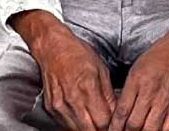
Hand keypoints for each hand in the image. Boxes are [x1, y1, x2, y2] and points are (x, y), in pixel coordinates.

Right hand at [12, 11, 113, 130]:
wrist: (51, 47)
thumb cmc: (77, 53)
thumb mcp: (101, 69)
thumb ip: (109, 95)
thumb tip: (117, 112)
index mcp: (87, 88)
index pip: (104, 121)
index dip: (113, 126)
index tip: (117, 124)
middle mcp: (72, 99)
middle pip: (91, 130)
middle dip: (101, 130)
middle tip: (107, 127)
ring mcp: (59, 105)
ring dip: (89, 129)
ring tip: (96, 123)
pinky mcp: (51, 108)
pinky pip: (66, 125)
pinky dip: (77, 125)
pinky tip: (83, 118)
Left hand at [110, 18, 168, 130]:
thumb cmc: (156, 58)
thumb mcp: (134, 71)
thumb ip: (127, 93)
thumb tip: (119, 113)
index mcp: (135, 84)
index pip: (121, 113)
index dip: (114, 127)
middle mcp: (149, 94)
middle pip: (133, 125)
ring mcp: (164, 102)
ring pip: (150, 130)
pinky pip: (168, 129)